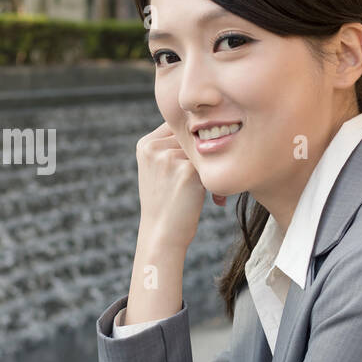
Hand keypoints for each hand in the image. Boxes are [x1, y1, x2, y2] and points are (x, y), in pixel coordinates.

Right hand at [136, 121, 216, 248]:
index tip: (195, 165)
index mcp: (145, 144)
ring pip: (204, 150)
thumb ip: (171, 147)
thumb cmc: (165, 203)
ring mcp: (168, 157)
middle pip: (192, 136)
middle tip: (208, 178)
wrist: (162, 234)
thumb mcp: (157, 170)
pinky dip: (217, 180)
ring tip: (210, 192)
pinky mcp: (186, 170)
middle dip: (203, 155)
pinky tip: (214, 199)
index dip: (192, 143)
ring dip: (212, 167)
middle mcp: (153, 147)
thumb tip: (204, 126)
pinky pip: (212, 165)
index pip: (177, 127)